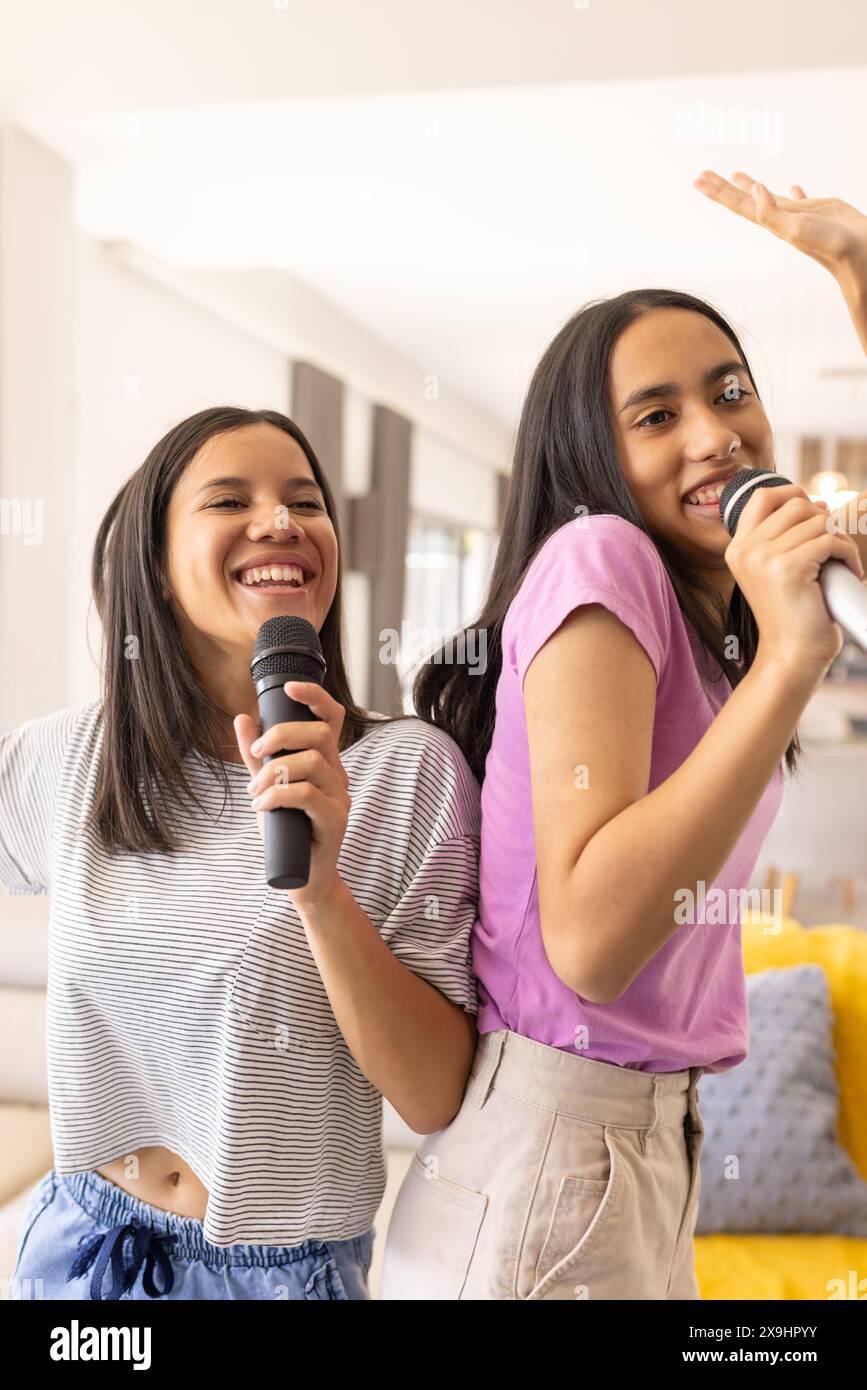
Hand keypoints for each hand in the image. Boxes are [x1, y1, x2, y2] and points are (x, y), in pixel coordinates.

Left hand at [234, 681, 351, 909]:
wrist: (302, 878)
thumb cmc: (288, 831)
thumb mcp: (267, 787)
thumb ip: (256, 757)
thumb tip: (242, 718)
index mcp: (325, 763)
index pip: (331, 718)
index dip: (315, 696)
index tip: (289, 688)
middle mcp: (338, 776)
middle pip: (320, 735)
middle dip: (282, 736)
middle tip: (256, 753)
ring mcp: (340, 798)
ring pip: (314, 763)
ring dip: (275, 773)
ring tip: (254, 793)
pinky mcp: (334, 821)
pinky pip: (309, 795)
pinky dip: (279, 795)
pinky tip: (261, 805)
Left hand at [693, 170, 866, 281]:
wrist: (858, 255)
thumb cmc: (829, 245)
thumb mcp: (795, 228)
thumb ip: (772, 212)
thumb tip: (754, 190)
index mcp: (772, 222)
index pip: (738, 204)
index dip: (718, 191)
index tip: (698, 179)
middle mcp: (780, 218)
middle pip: (745, 199)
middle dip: (723, 187)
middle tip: (703, 175)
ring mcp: (799, 214)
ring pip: (768, 196)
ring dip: (751, 186)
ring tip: (735, 175)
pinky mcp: (819, 210)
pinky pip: (799, 198)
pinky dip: (792, 192)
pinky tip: (792, 187)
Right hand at [723, 483, 864, 680]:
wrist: (792, 655)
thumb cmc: (792, 616)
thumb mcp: (777, 570)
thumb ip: (786, 537)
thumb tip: (820, 503)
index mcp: (737, 548)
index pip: (763, 496)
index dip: (793, 494)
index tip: (814, 512)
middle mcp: (746, 550)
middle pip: (797, 505)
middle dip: (824, 521)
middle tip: (834, 549)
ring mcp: (765, 558)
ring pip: (819, 521)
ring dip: (840, 539)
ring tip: (842, 563)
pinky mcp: (790, 569)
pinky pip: (831, 540)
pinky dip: (849, 554)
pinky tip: (850, 572)